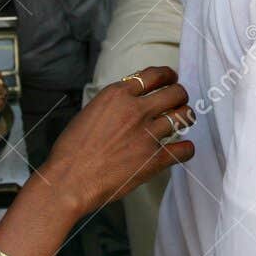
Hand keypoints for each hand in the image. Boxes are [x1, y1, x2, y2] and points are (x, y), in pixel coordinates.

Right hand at [39, 66, 194, 217]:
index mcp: (117, 95)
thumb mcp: (90, 112)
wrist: (69, 180)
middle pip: (175, 92)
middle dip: (180, 95)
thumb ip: (113, 103)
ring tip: (182, 122)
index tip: (171, 79)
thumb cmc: (72, 149)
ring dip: (186, 118)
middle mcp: (136, 110)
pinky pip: (185, 149)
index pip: (154, 75)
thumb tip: (129, 101)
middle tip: (178, 102)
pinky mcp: (154, 159)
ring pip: (183, 116)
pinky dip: (186, 149)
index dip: (168, 75)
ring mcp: (147, 134)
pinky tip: (181, 149)